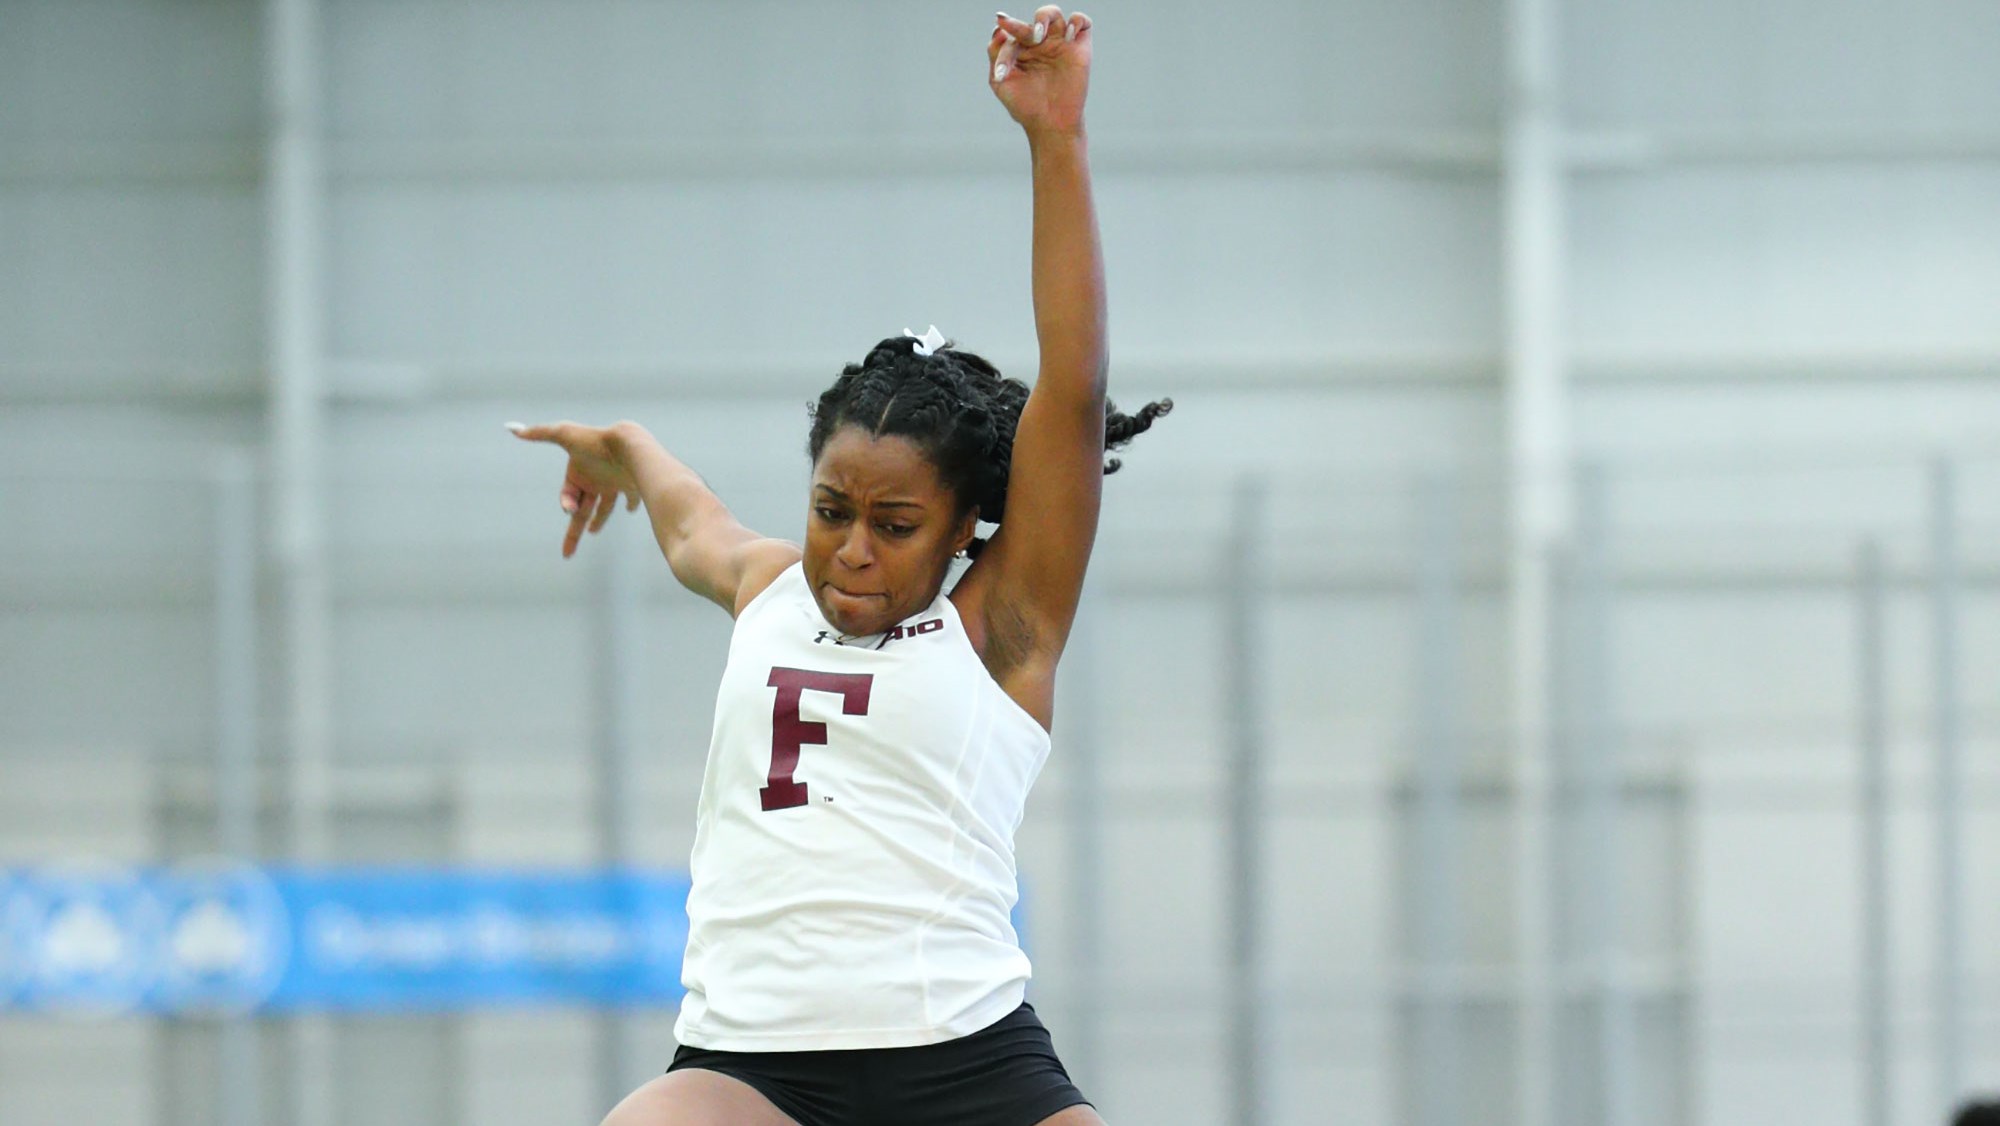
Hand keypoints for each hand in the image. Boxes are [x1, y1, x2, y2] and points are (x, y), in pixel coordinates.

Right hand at [507, 420, 642, 557]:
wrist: (629, 444)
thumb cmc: (595, 441)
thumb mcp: (563, 435)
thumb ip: (538, 433)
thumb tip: (510, 427)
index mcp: (579, 473)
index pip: (568, 496)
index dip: (566, 504)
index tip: (570, 509)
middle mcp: (595, 480)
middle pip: (582, 511)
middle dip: (574, 531)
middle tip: (567, 553)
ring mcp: (613, 483)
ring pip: (604, 507)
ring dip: (598, 519)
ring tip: (592, 532)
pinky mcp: (630, 485)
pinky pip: (631, 498)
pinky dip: (631, 504)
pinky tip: (630, 510)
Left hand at [989, 7, 1092, 138]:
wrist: (1050, 124)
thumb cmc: (1025, 106)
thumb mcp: (1001, 82)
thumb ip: (995, 54)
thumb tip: (998, 29)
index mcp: (1020, 48)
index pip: (1010, 34)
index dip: (1003, 48)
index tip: (1001, 71)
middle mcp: (1040, 42)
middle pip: (1030, 19)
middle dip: (1021, 26)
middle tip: (1024, 40)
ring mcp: (1060, 43)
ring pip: (1053, 14)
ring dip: (1045, 16)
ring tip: (1039, 35)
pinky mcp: (1080, 48)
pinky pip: (1082, 22)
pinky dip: (1076, 21)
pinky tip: (1067, 37)